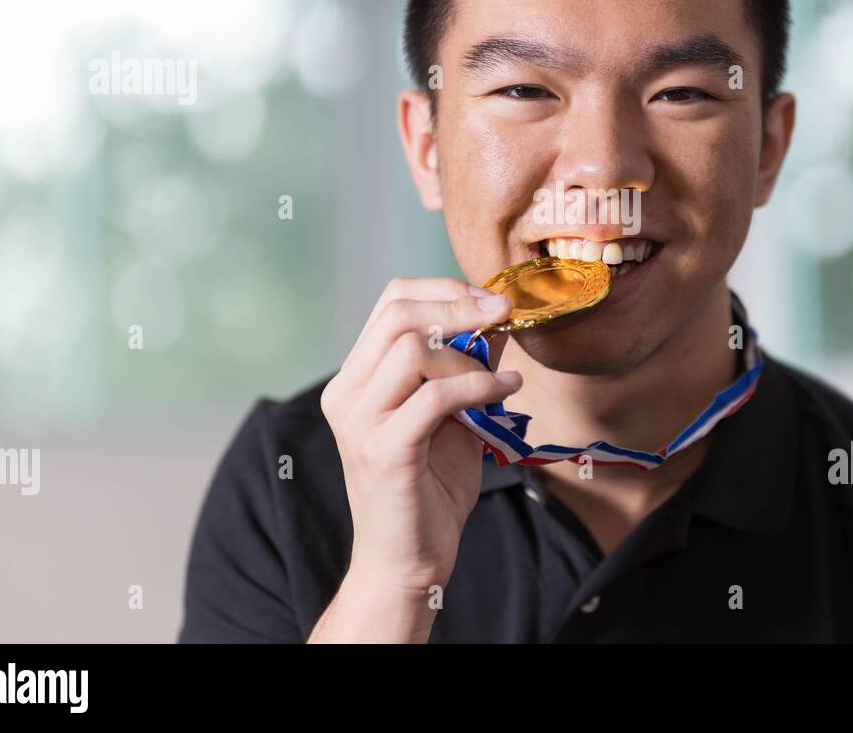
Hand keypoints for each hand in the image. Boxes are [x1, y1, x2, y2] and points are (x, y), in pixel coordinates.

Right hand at [308, 276, 517, 641]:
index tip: (490, 299)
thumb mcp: (453, 415)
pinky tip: (505, 393)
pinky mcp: (384, 449)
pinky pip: (436, 396)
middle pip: (398, 313)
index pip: (391, 301)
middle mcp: (346, 394)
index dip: (444, 289)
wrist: (408, 563)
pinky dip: (479, 387)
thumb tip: (498, 319)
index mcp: (355, 379)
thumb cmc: (429, 489)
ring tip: (500, 379)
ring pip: (413, 348)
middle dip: (458, 305)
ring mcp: (359, 421)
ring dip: (469, 356)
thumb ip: (466, 367)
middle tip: (503, 314)